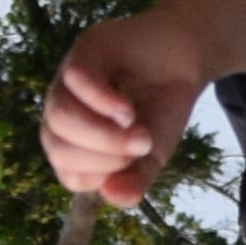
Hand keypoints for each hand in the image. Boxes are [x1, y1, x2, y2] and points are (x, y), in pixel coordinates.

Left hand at [43, 11, 213, 207]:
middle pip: (56, 146)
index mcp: (72, 137)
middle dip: (102, 158)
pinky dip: (102, 102)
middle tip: (140, 148)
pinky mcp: (87, 47)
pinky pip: (76, 80)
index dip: (98, 178)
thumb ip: (133, 181)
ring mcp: (70, 76)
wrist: (189, 60)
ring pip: (60, 116)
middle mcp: (63, 106)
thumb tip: (112, 197)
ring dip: (102, 135)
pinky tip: (127, 111)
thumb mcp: (152, 155)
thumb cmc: (163, 106)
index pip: (66, 171)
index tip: (133, 165)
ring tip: (138, 132)